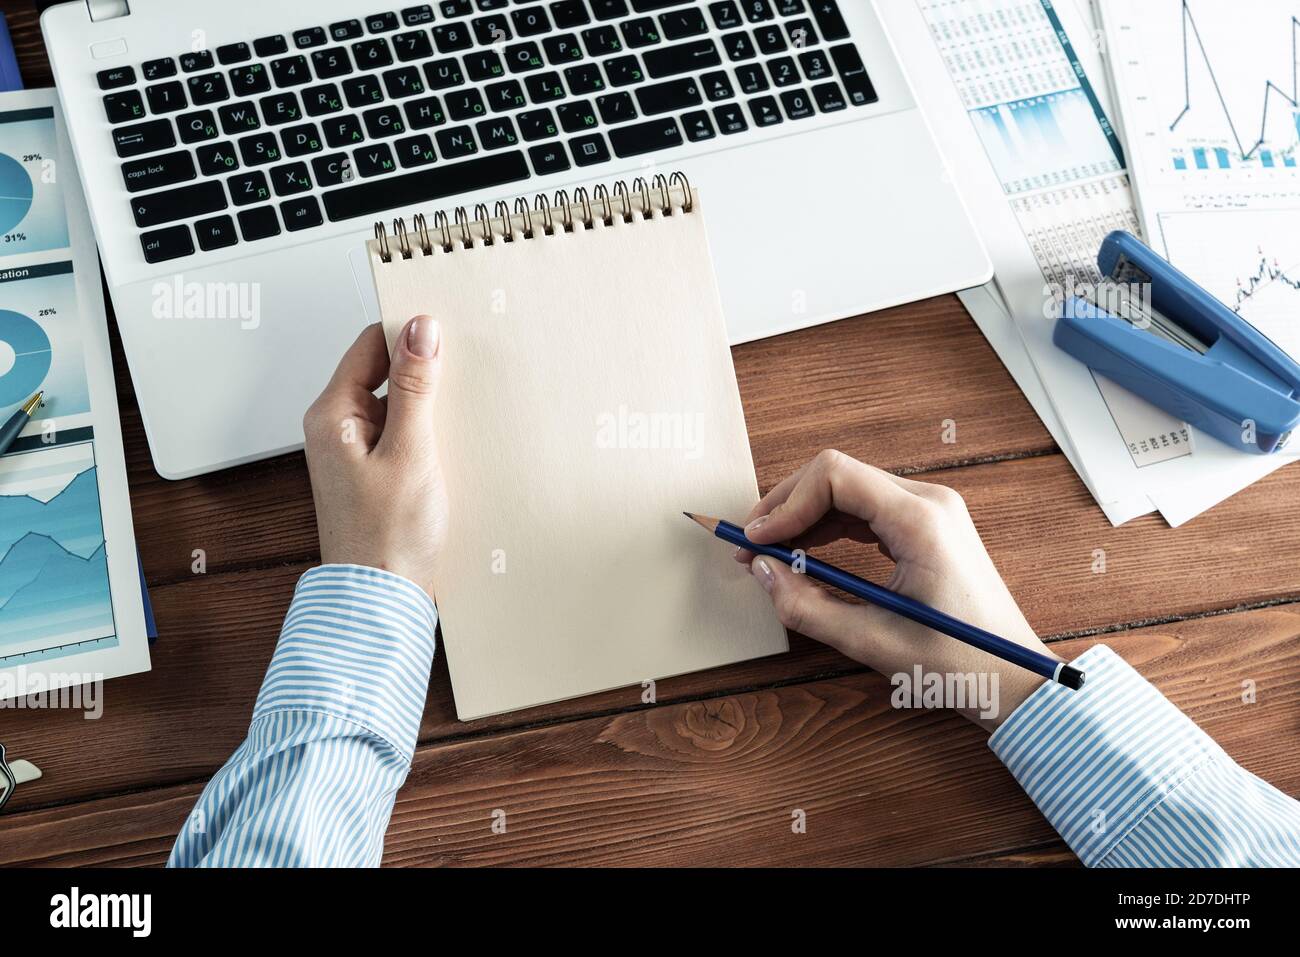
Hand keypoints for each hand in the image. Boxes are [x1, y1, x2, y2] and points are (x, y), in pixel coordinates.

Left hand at [302, 317, 446, 595]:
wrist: (381, 599)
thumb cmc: (386, 538)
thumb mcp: (410, 452)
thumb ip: (415, 387)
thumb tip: (420, 329)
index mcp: (332, 414)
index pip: (370, 345)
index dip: (408, 334)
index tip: (447, 331)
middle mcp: (336, 427)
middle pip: (382, 371)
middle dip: (423, 370)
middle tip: (461, 377)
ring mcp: (354, 451)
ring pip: (396, 403)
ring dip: (429, 405)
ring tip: (456, 421)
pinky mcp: (373, 472)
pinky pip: (401, 433)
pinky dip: (426, 433)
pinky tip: (450, 447)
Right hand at [736, 450, 1051, 729]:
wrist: (1015, 678)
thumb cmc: (959, 663)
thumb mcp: (872, 642)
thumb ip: (807, 606)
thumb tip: (762, 572)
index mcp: (921, 521)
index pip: (835, 475)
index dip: (786, 504)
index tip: (755, 542)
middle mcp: (928, 502)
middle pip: (837, 474)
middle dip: (786, 507)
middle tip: (750, 547)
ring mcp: (930, 511)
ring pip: (847, 488)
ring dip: (803, 516)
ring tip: (768, 553)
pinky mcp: (926, 526)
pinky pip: (865, 509)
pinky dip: (828, 526)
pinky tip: (803, 553)